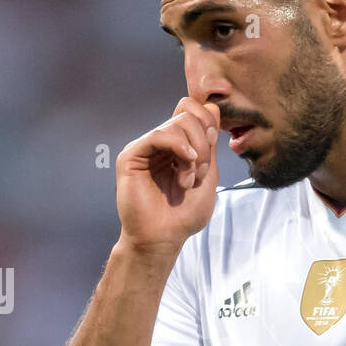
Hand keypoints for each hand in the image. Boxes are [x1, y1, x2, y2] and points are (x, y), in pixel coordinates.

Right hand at [116, 97, 220, 252]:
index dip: (208, 124)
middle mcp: (160, 143)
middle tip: (200, 172)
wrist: (163, 238)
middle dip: (204, 143)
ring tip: (188, 181)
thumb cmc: (183, 214)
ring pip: (177, 123)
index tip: (210, 156)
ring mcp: (145, 148)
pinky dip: (179, 148)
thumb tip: (213, 107)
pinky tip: (185, 168)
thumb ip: (210, 144)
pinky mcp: (131, 156)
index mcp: (177, 145)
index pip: (192, 110)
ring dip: (194, 154)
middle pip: (188, 114)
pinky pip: (158, 135)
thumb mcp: (207, 176)